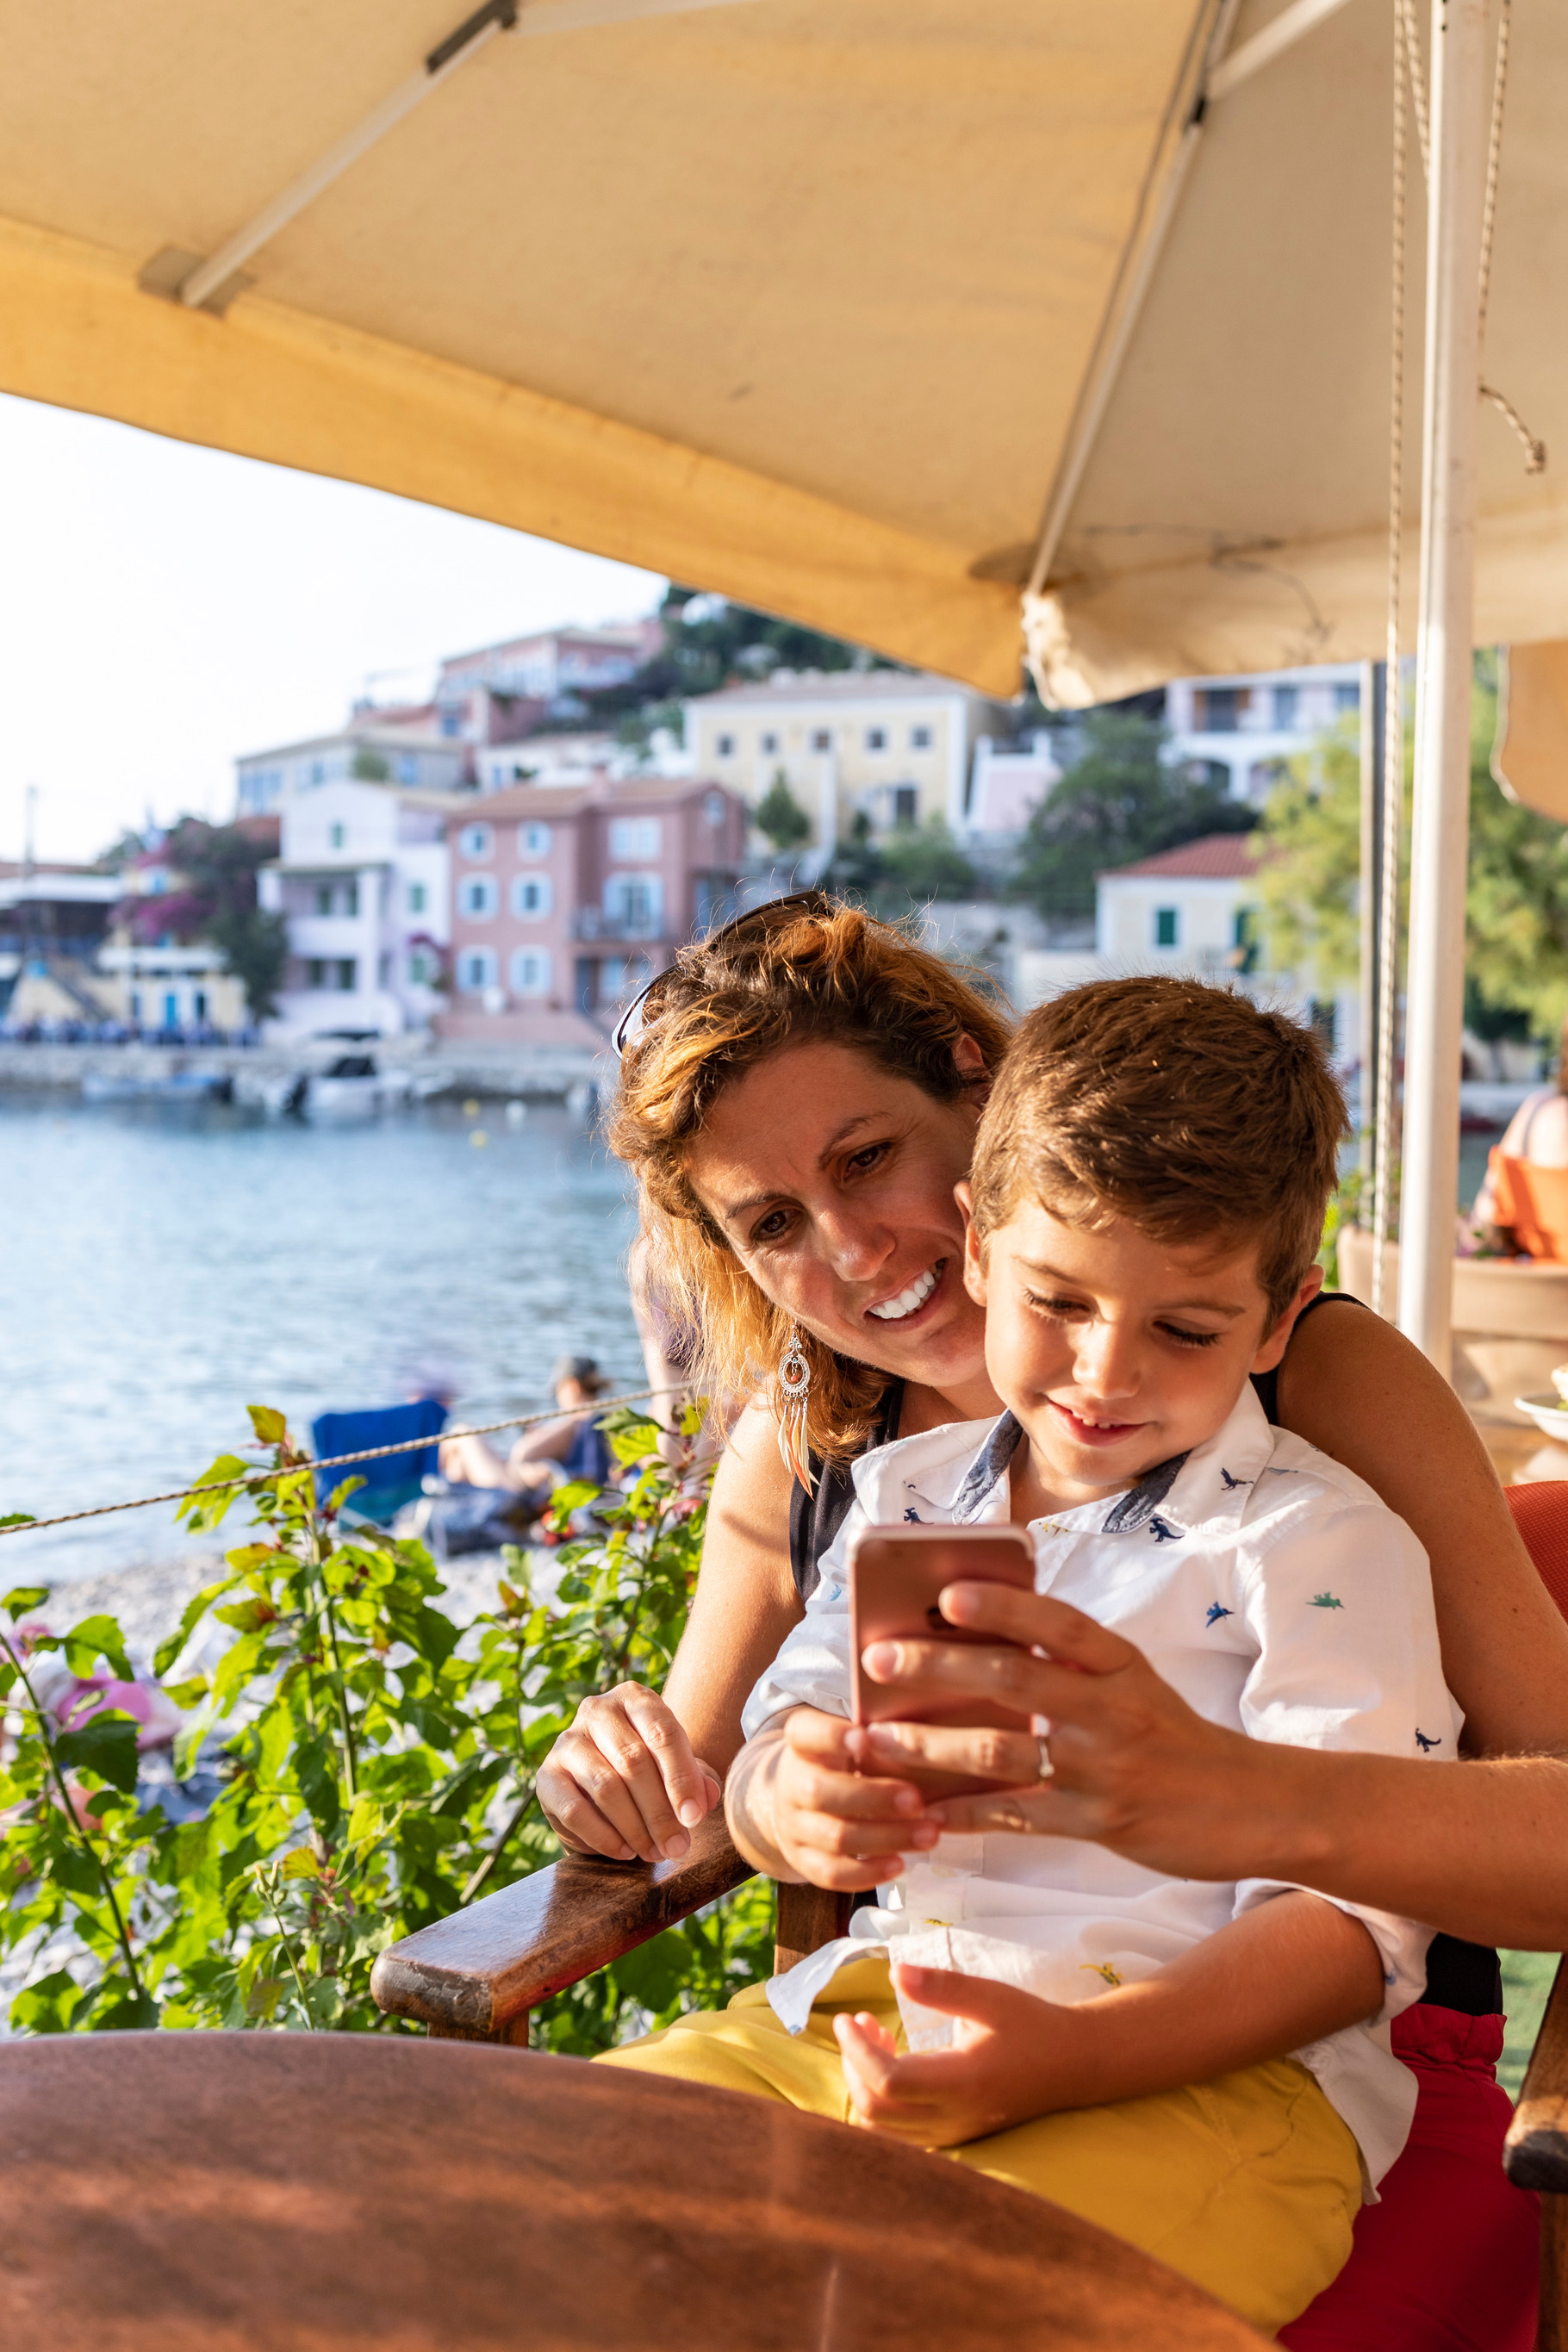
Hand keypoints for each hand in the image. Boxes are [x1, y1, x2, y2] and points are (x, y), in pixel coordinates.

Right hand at [536, 1681, 720, 1863]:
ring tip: (654, 1852)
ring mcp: (567, 1740)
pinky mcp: (546, 1776)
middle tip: (677, 1847)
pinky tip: (624, 1851)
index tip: (694, 1818)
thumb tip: (706, 1798)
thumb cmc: (650, 1769)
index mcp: (635, 1698)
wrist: (602, 1784)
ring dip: (635, 1828)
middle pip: (634, 1761)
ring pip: (606, 1787)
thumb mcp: (677, 1768)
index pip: (663, 1733)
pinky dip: (603, 1837)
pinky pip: (575, 1811)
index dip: (682, 1778)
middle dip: (660, 1812)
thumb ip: (697, 1779)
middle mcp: (597, 1710)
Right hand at [733, 1710, 940, 1890]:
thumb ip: (874, 1732)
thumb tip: (925, 1717)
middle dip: (873, 1798)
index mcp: (802, 1744)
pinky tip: (901, 1864)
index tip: (866, 1736)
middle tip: (917, 1800)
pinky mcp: (803, 1861)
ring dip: (886, 1837)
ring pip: (835, 1836)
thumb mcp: (847, 1738)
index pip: (806, 1733)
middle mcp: (792, 1783)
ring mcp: (794, 1826)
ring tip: (929, 1834)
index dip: (832, 1735)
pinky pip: (831, 1873)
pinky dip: (868, 1873)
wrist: (797, 1802)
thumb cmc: (842, 1762)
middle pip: (821, 1792)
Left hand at [834, 1964, 1092, 2146]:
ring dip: (863, 2085)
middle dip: (853, 2065)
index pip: (888, 2082)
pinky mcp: (952, 2138)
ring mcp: (952, 2135)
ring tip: (874, 2040)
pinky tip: (890, 2063)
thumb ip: (942, 1986)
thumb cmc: (1031, 2026)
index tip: (849, 2018)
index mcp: (963, 2083)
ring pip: (880, 2131)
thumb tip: (893, 1972)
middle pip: (875, 2111)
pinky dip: (878, 2103)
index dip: (857, 2051)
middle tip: (859, 2023)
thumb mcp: (990, 1996)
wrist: (1071, 2065)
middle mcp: (953, 2119)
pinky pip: (896, 2135)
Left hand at [854, 1581, 1279, 1882]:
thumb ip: (1071, 1661)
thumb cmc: (1174, 1735)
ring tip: (876, 1739)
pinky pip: (1015, 1814)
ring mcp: (1101, 1767)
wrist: (1249, 1805)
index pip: (1058, 1624)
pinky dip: (963, 1812)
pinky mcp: (1096, 1821)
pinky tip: (923, 1809)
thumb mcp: (1134, 1681)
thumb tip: (983, 1634)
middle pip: (1013, 1680)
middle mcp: (1111, 1709)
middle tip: (878, 1658)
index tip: (949, 1594)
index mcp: (1120, 1664)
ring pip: (1001, 1751)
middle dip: (938, 1667)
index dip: (1004, 1606)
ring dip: (929, 1746)